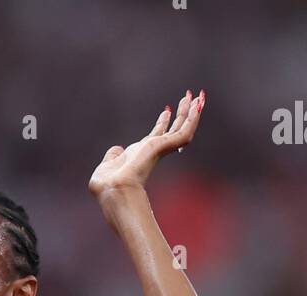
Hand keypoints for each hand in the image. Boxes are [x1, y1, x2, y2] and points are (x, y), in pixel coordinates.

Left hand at [88, 89, 204, 200]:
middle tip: (190, 97)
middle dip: (181, 113)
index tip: (167, 110)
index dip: (162, 123)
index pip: (156, 135)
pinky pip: (184, 133)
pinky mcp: (164, 147)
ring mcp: (160, 149)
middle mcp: (153, 151)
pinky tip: (198, 105)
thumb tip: (117, 149)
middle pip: (172, 129)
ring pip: (182, 128)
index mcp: (141, 155)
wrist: (114, 189)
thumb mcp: (106, 167)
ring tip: (200, 96)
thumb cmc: (107, 185)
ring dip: (191, 112)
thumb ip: (112, 156)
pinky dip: (192, 119)